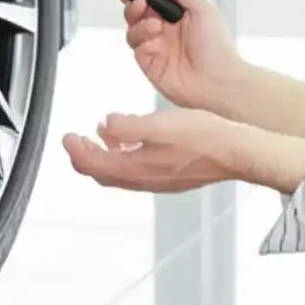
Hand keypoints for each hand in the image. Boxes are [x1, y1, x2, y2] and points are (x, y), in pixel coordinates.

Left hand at [63, 108, 244, 192]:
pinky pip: (138, 170)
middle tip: (77, 139)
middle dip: (86, 155)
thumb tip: (106, 124)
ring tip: (102, 136)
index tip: (68, 137)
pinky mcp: (171, 176)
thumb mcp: (158, 124)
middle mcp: (145, 179)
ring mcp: (158, 180)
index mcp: (137, 168)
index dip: (76, 150)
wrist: (237, 152)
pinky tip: (134, 140)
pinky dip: (126, 156)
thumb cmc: (204, 138)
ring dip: (106, 155)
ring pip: (120, 172)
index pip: (94, 164)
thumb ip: (127, 126)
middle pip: (103, 173)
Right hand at [119, 0, 242, 110]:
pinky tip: (154, 35)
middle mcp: (165, 31)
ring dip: (138, 20)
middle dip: (133, 3)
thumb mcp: (204, 9)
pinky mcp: (148, 63)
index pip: (154, 0)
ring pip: (133, 28)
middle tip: (138, 1)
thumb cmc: (217, 49)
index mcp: (178, 17)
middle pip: (138, 13)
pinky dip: (140, 36)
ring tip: (154, 23)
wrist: (217, 81)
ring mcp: (156, 47)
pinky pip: (135, 45)